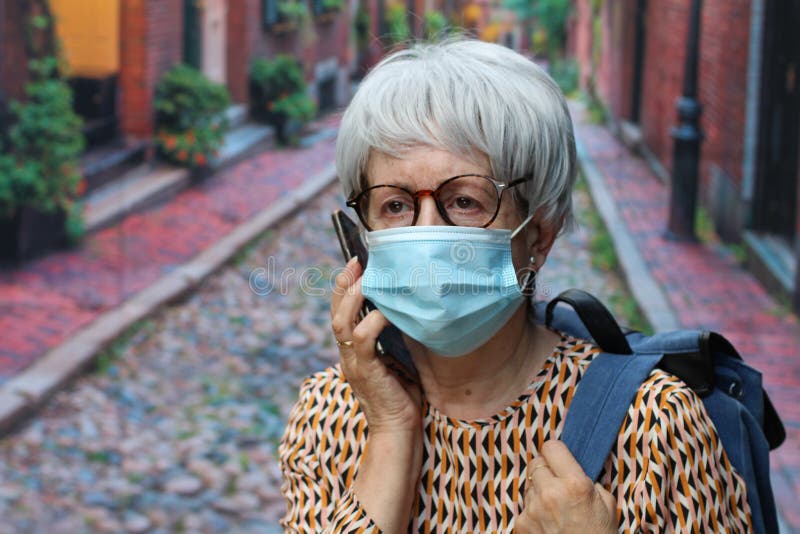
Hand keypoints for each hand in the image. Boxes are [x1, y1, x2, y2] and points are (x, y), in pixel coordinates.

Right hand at [330, 257, 421, 434]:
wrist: (398, 434)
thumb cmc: (402, 400)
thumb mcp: (397, 362)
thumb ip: (394, 341)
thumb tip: (408, 312)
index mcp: (352, 353)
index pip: (341, 315)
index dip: (344, 289)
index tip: (354, 264)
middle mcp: (347, 356)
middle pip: (335, 313)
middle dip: (343, 284)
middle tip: (355, 261)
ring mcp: (353, 364)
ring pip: (343, 322)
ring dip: (353, 297)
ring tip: (366, 277)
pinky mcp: (366, 371)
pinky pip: (364, 338)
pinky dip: (374, 319)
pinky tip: (387, 309)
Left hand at [515, 440, 616, 533]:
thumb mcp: (607, 504)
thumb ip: (589, 479)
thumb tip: (574, 466)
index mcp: (575, 484)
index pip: (551, 447)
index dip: (556, 452)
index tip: (560, 459)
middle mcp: (550, 493)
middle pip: (536, 463)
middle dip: (546, 470)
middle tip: (557, 483)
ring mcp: (533, 509)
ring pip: (529, 484)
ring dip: (539, 490)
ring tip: (555, 508)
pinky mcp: (521, 524)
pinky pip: (524, 506)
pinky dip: (533, 510)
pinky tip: (547, 523)